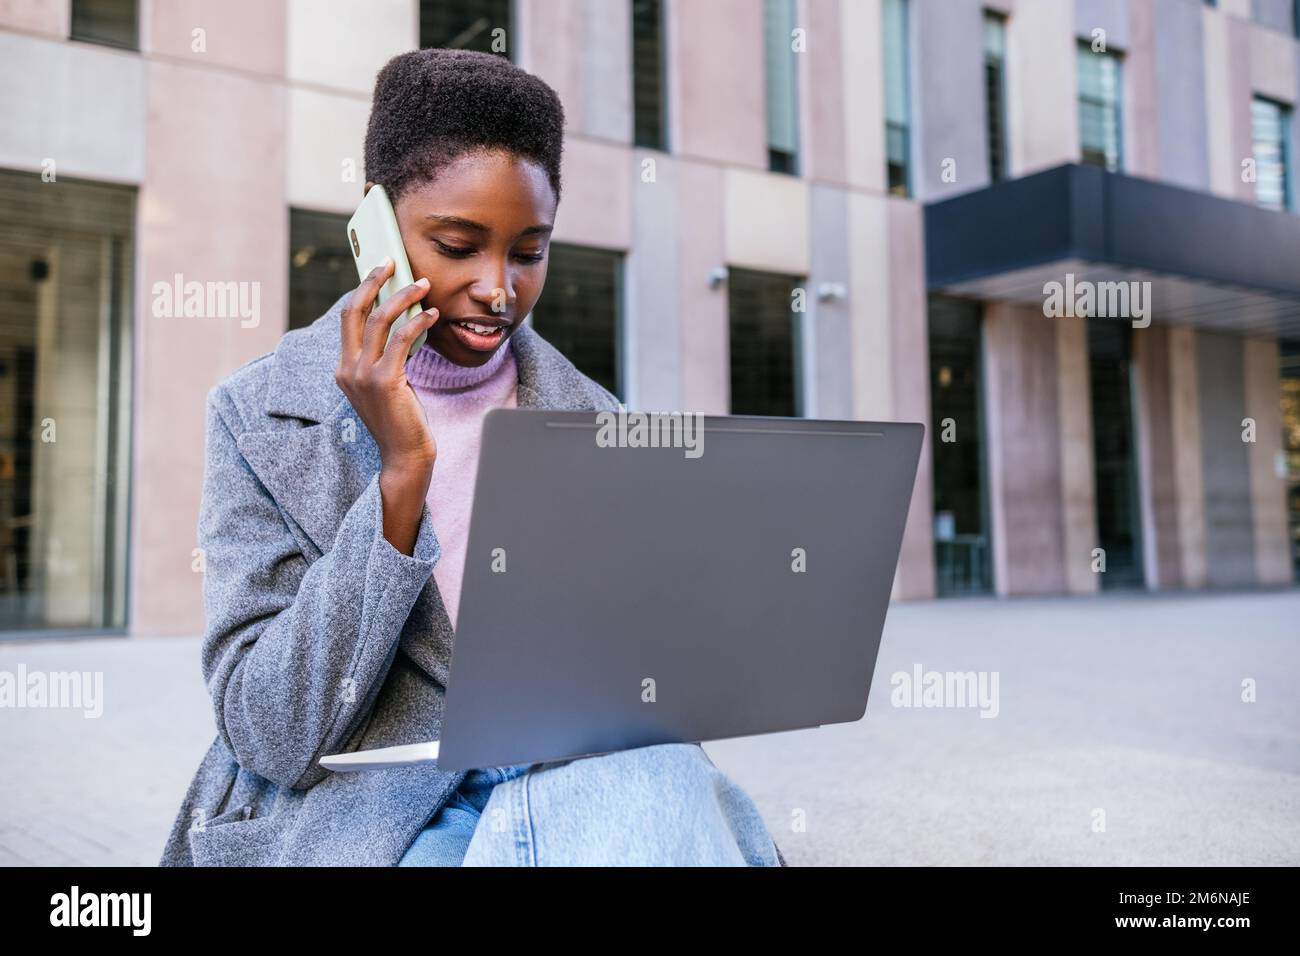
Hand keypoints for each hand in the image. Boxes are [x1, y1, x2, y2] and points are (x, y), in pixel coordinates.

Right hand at [336, 258, 440, 553]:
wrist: (405, 456)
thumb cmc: (402, 421)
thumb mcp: (388, 384)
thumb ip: (386, 358)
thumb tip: (404, 324)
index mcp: (343, 368)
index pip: (349, 319)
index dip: (362, 291)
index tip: (380, 271)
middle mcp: (347, 369)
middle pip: (354, 311)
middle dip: (373, 281)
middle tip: (392, 262)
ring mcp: (362, 375)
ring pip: (380, 320)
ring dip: (405, 297)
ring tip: (425, 286)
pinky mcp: (385, 381)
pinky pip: (402, 339)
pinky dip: (418, 321)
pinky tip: (433, 315)